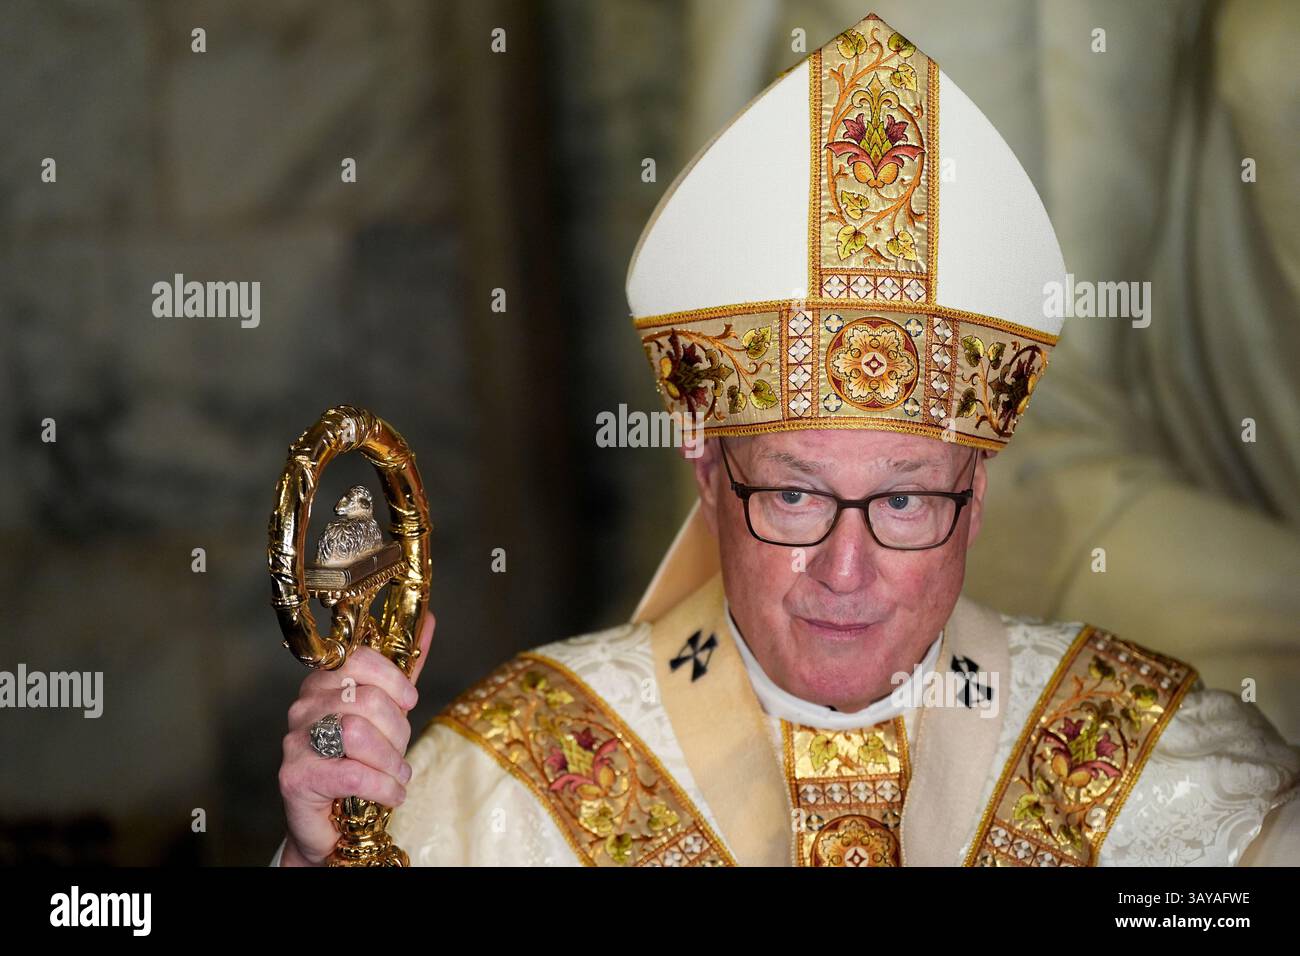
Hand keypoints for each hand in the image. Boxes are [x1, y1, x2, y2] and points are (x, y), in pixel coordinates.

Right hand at [277, 611, 435, 865]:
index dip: (394, 679)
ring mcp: (294, 741)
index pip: (358, 658)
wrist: (332, 824)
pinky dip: (383, 786)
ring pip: (358, 733)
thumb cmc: (359, 761)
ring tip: (397, 776)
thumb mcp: (387, 709)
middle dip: (397, 731)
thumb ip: (404, 667)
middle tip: (400, 753)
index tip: (410, 702)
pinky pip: (353, 773)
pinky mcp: (294, 777)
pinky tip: (391, 794)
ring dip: (392, 760)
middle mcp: (303, 706)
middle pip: (366, 700)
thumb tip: (428, 620)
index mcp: (323, 682)